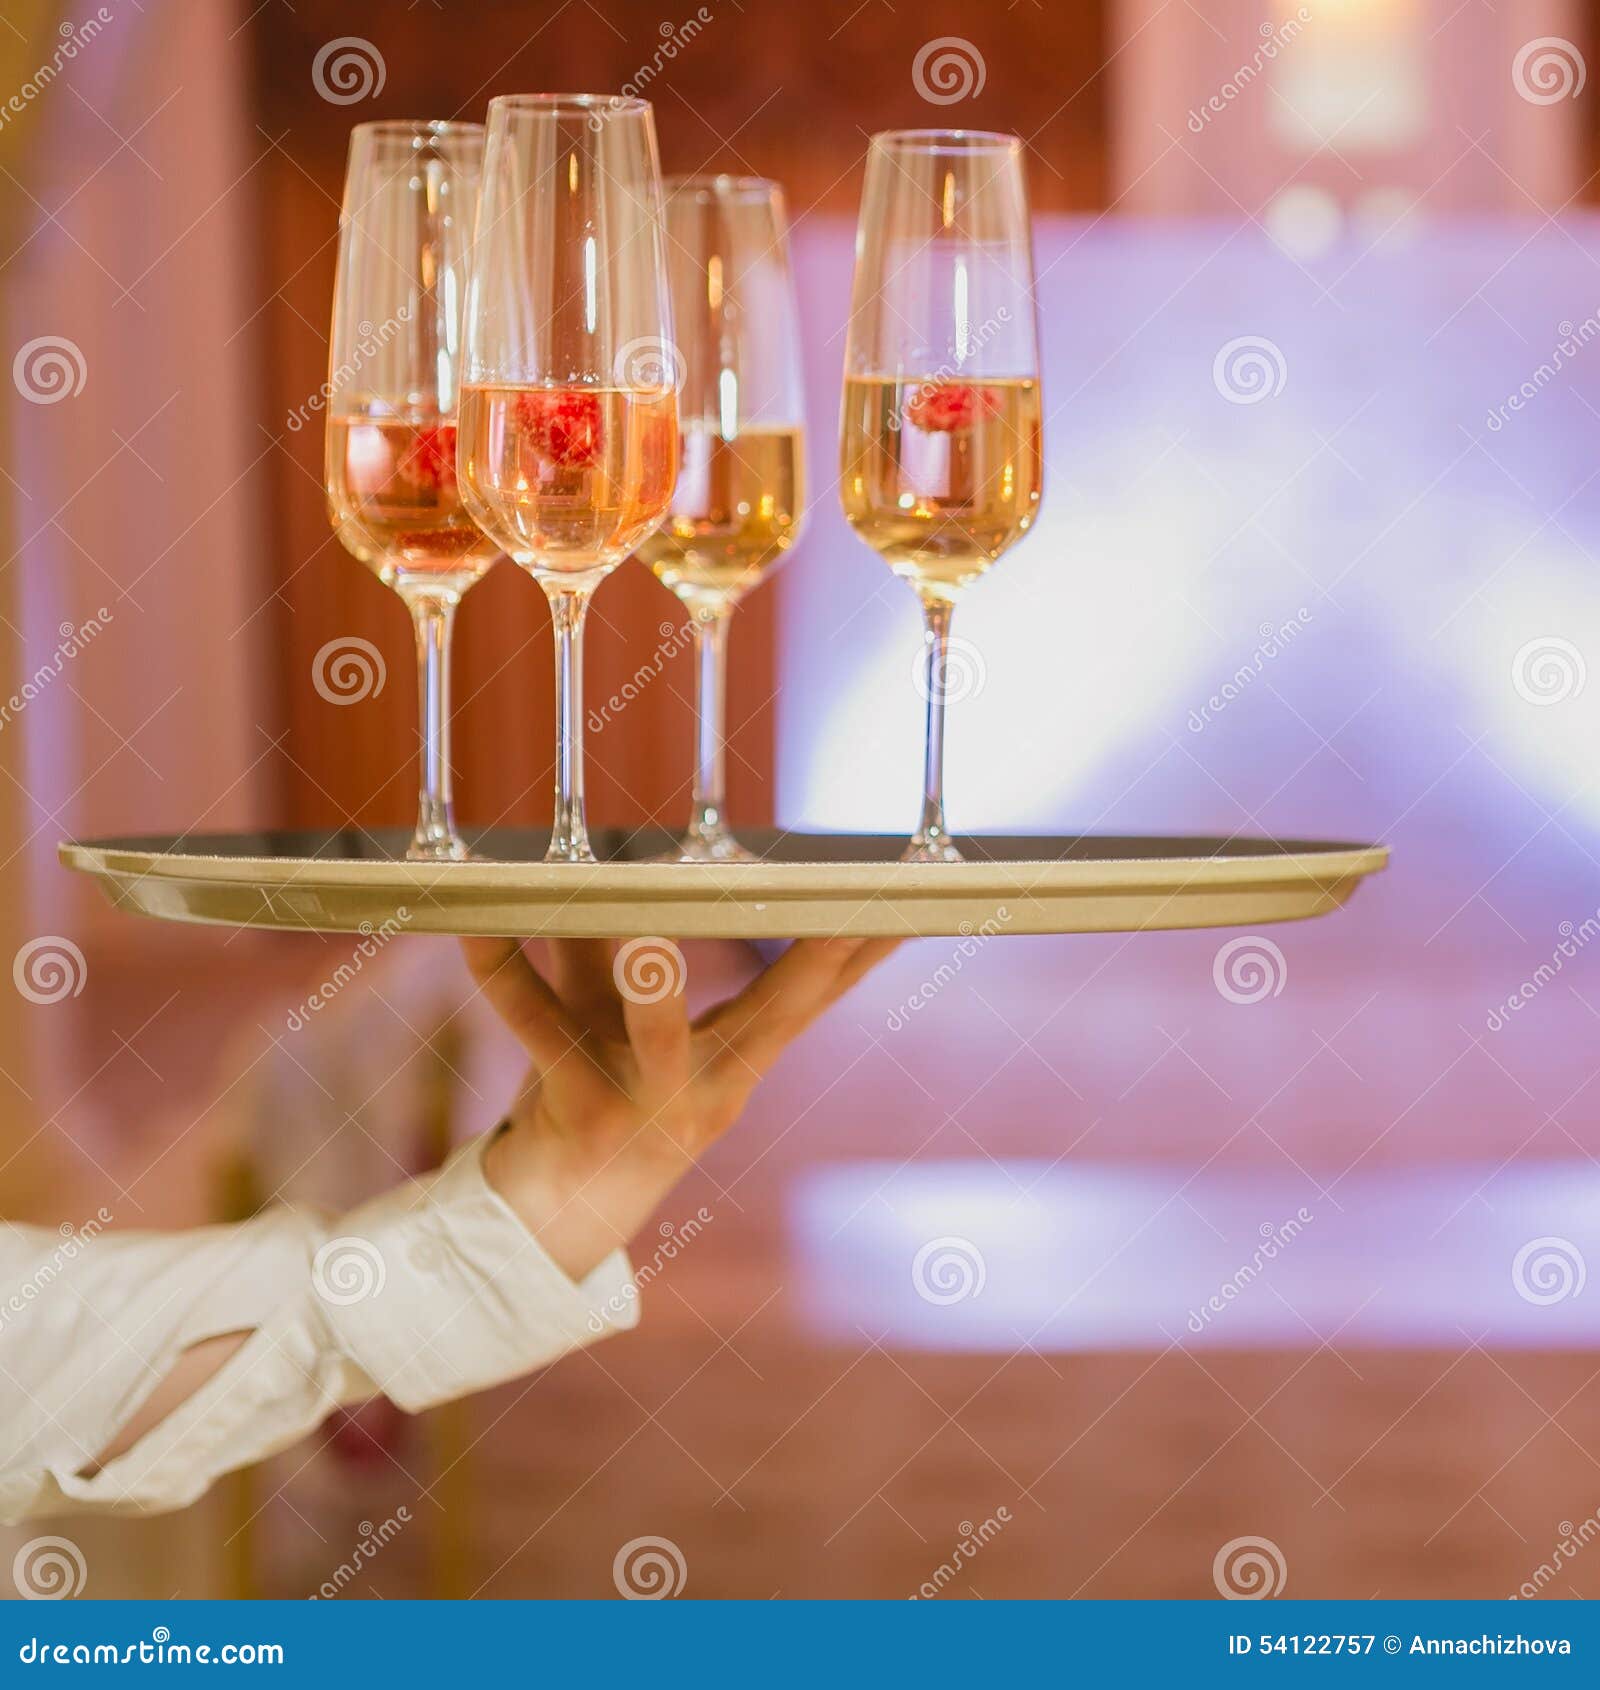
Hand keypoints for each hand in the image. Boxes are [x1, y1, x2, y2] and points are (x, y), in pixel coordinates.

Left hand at [465, 936, 896, 1281]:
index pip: (815, 997)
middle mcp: (706, 1090)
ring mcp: (643, 1107)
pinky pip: (538, 1034)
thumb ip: (633, 939)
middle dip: (812, 964)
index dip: (864, 951)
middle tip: (845, 908)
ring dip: (655, 994)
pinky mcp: (575, 1113)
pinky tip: (477, 922)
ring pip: (658, 1045)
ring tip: (651, 943)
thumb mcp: (630, 1018)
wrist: (551, 1219)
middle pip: (772, 1021)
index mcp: (737, 1062)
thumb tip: (650, 863)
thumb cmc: (603, 1093)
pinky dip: (503, 976)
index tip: (909, 902)